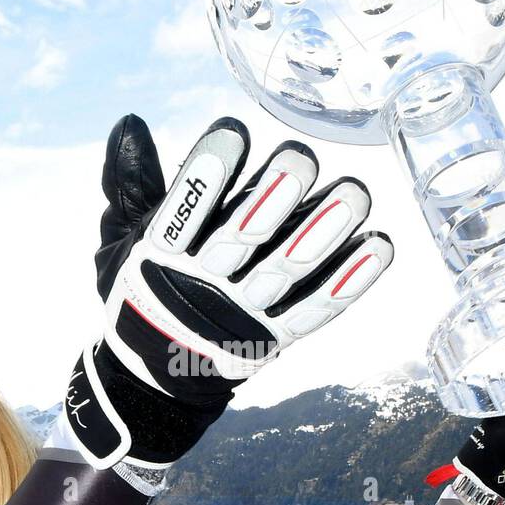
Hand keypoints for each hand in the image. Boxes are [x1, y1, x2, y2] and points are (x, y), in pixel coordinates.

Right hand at [66, 113, 393, 468]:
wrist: (159, 378)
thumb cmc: (145, 291)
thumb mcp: (122, 239)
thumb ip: (131, 183)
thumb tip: (130, 125)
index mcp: (162, 256)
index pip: (180, 216)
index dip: (203, 178)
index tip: (232, 131)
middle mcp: (207, 285)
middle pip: (242, 239)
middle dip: (272, 197)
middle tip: (302, 156)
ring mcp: (247, 312)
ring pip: (287, 270)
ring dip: (323, 232)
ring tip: (357, 192)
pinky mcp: (280, 334)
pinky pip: (318, 308)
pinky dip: (351, 280)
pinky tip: (381, 245)